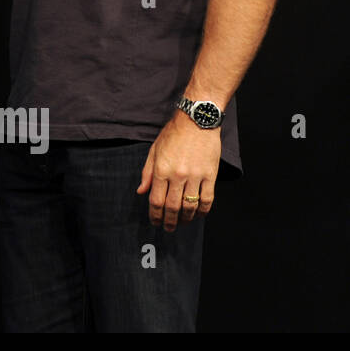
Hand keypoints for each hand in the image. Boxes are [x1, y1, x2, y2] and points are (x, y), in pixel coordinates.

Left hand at [136, 112, 220, 230]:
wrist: (196, 121)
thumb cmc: (173, 134)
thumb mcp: (154, 151)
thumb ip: (147, 173)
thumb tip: (141, 191)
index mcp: (161, 170)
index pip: (156, 200)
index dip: (154, 215)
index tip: (155, 222)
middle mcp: (177, 175)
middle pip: (172, 207)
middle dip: (169, 221)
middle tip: (168, 228)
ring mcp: (195, 176)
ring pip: (190, 206)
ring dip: (186, 218)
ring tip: (182, 223)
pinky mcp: (210, 175)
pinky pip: (207, 199)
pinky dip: (203, 211)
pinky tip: (199, 215)